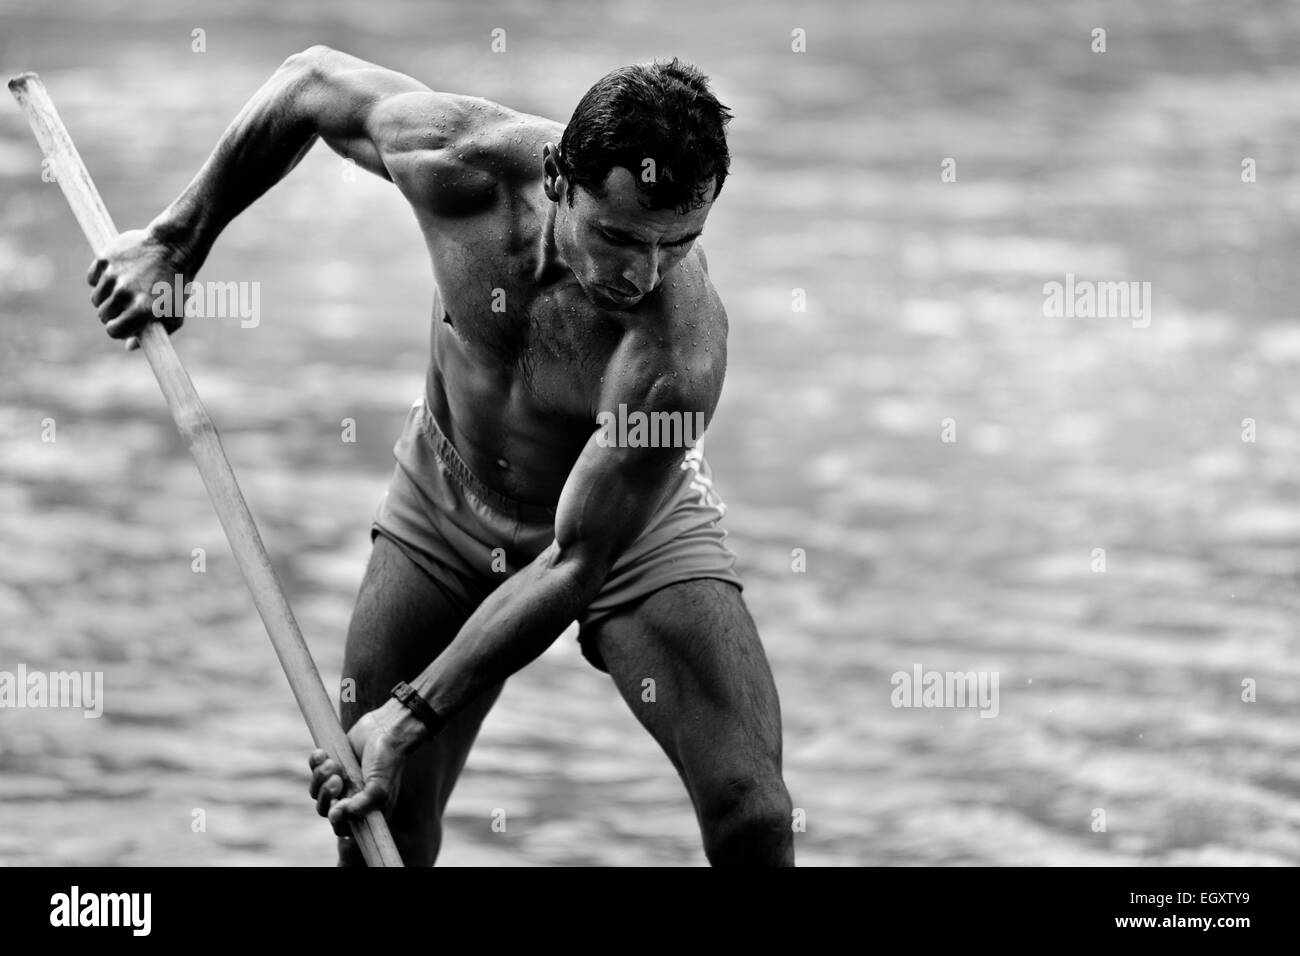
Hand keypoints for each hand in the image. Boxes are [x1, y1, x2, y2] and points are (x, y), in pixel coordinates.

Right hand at [86, 228, 188, 350]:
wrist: (173, 246)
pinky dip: (100, 279)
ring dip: (107, 298)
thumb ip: (154, 334)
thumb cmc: (176, 283)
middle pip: (103, 315)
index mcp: (143, 309)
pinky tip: (116, 275)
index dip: (118, 330)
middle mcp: (126, 292)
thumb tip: (129, 346)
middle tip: (126, 305)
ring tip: (124, 290)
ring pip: (96, 298)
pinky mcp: (105, 258)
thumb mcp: (174, 312)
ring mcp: (114, 275)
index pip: (114, 330)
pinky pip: (92, 278)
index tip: (123, 324)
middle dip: (113, 314)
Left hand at [308, 708, 413, 836]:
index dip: (335, 819)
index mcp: (366, 810)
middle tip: (337, 779)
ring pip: (317, 791)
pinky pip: (314, 771)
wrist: (386, 727)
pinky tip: (322, 753)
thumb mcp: (380, 788)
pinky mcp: (333, 765)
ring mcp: (341, 782)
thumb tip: (337, 816)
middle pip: (325, 809)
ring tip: (331, 763)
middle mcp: (352, 799)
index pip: (342, 827)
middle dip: (327, 794)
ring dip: (320, 777)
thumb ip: (362, 806)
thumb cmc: (387, 760)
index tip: (337, 805)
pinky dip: (315, 762)